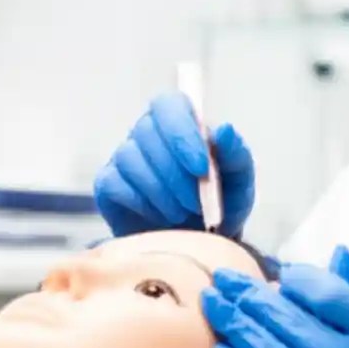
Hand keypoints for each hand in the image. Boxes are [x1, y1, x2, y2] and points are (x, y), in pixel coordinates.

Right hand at [93, 92, 254, 236]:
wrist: (202, 242)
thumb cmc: (222, 203)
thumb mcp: (239, 181)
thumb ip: (235, 154)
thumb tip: (223, 130)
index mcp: (182, 121)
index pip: (169, 105)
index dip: (181, 133)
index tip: (200, 168)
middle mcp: (148, 133)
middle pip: (146, 132)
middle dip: (174, 173)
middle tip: (196, 203)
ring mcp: (125, 158)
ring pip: (130, 160)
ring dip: (161, 192)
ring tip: (181, 214)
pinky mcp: (109, 185)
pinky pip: (115, 185)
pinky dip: (142, 204)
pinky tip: (160, 217)